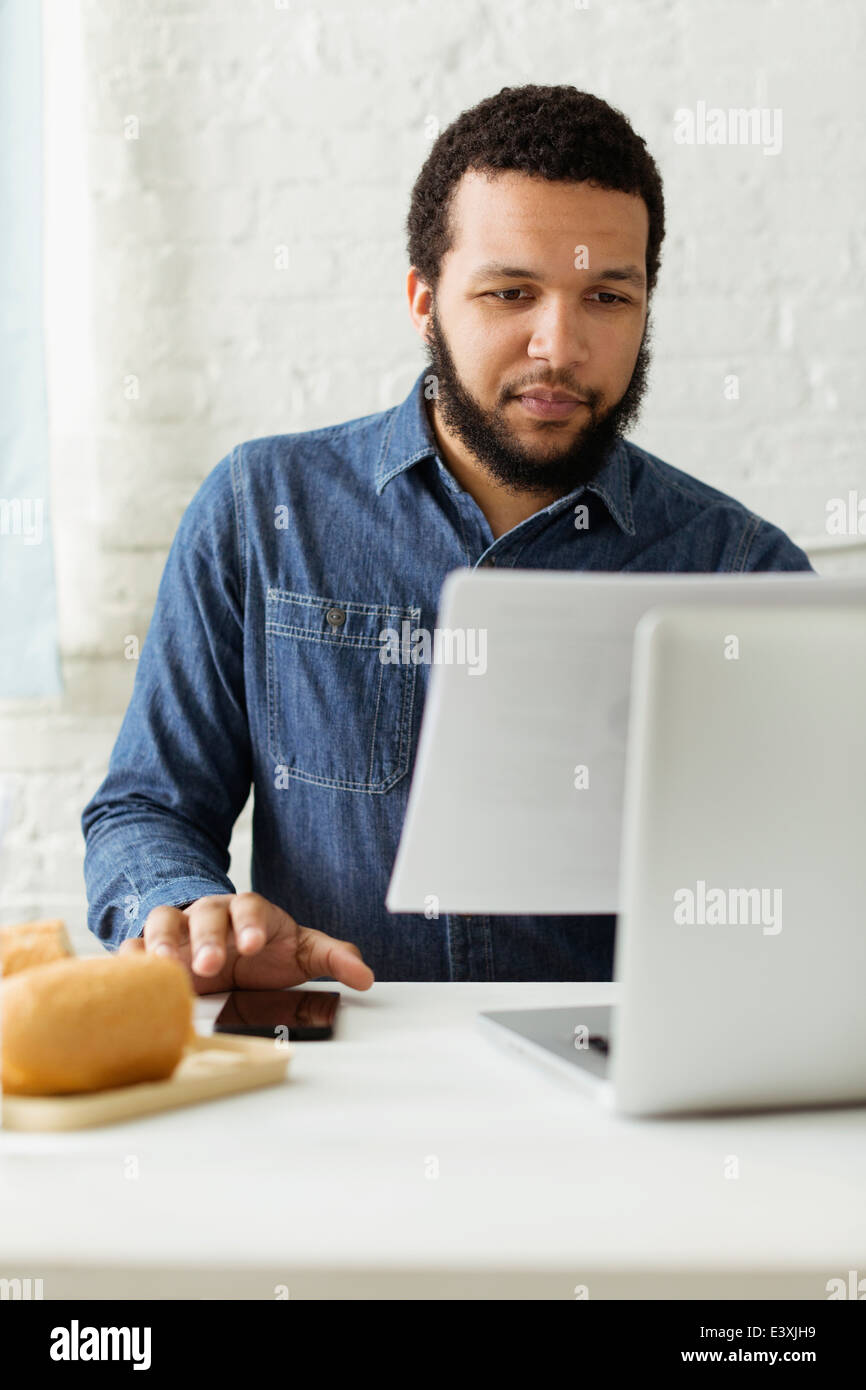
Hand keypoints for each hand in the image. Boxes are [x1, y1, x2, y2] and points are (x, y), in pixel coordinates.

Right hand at [118, 892, 374, 994]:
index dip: (251, 924)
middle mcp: (210, 915)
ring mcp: (177, 929)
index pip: (250, 907)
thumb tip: (365, 977)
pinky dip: (130, 957)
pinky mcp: (149, 949)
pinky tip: (131, 973)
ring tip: (167, 968)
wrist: (224, 950)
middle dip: (207, 938)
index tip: (255, 945)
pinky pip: (133, 946)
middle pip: (205, 914)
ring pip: (163, 923)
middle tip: (209, 965)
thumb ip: (332, 959)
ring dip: (163, 943)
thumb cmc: (264, 951)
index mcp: (248, 912)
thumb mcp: (299, 952)